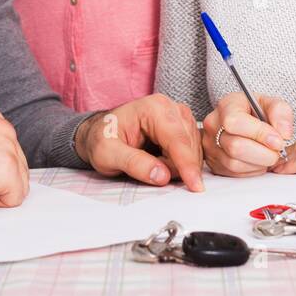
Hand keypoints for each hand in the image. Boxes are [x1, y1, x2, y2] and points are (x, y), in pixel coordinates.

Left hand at [74, 94, 204, 191]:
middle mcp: (171, 108)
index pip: (177, 139)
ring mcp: (180, 117)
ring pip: (193, 151)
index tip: (195, 186)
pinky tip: (160, 162)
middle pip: (188, 146)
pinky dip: (179, 164)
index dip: (187, 165)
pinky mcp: (183, 128)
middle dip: (175, 167)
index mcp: (154, 108)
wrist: (100, 133)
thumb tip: (162, 176)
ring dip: (176, 166)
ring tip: (150, 163)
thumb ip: (134, 164)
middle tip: (146, 170)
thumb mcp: (107, 154)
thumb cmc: (102, 139)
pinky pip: (191, 152)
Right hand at [201, 92, 293, 176]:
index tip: (278, 141)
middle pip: (235, 147)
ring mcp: (211, 146)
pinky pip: (234, 174)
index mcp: (226, 106)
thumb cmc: (258, 111)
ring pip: (235, 164)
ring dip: (259, 163)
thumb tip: (284, 134)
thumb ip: (281, 113)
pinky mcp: (214, 164)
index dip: (259, 134)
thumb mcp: (272, 104)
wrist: (247, 121)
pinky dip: (252, 170)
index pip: (235, 122)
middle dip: (263, 153)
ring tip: (268, 154)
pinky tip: (258, 160)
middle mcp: (213, 125)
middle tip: (278, 151)